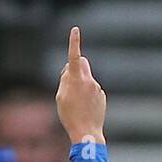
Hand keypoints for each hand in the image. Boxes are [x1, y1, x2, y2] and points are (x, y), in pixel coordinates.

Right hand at [56, 25, 106, 144]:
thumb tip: (70, 71)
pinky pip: (92, 90)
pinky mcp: (102, 95)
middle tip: (68, 80)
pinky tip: (84, 108)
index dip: (74, 42)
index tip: (75, 30)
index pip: (74, 56)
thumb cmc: (70, 116)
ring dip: (80, 85)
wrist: (86, 131)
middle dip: (76, 66)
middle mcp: (89, 80)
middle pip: (83, 63)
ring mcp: (97, 87)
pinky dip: (87, 95)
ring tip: (76, 104)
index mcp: (76, 80)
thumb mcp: (60, 98)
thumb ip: (64, 80)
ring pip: (86, 79)